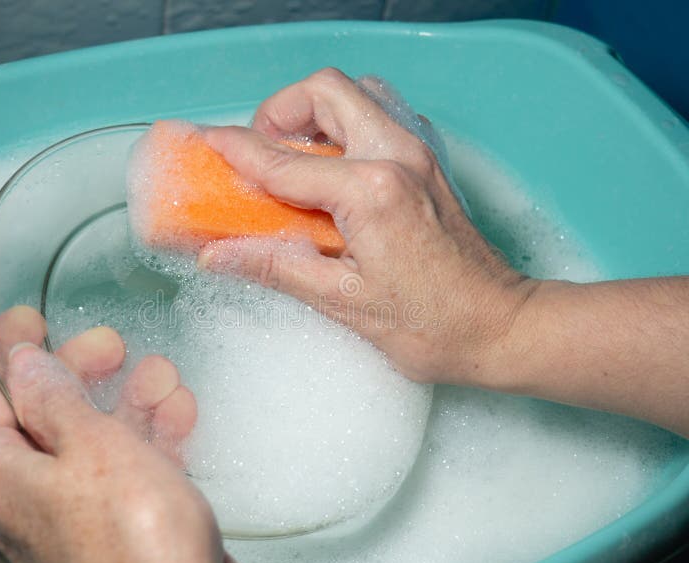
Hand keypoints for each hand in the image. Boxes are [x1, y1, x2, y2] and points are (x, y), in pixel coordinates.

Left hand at [0, 306, 248, 562]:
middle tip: (113, 346)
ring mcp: (54, 530)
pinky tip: (174, 419)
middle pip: (37, 418)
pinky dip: (140, 446)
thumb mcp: (92, 445)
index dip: (7, 348)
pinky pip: (110, 480)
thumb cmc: (136, 542)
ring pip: (82, 447)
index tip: (29, 319)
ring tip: (163, 379)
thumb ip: (52, 396)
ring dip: (124, 407)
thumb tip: (23, 362)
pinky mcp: (96, 543)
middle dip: (81, 374)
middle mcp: (9, 509)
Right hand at [197, 68, 537, 384]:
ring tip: (295, 160)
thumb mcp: (343, 301)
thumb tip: (219, 254)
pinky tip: (333, 173)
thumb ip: (275, 266)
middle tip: (260, 155)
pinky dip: (345, 128)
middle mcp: (398, 156)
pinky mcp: (428, 164)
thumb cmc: (434, 325)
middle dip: (281, 112)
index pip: (285, 161)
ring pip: (356, 95)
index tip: (206, 144)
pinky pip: (379, 118)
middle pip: (326, 91)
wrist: (501, 327)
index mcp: (372, 190)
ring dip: (316, 114)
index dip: (236, 152)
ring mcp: (418, 154)